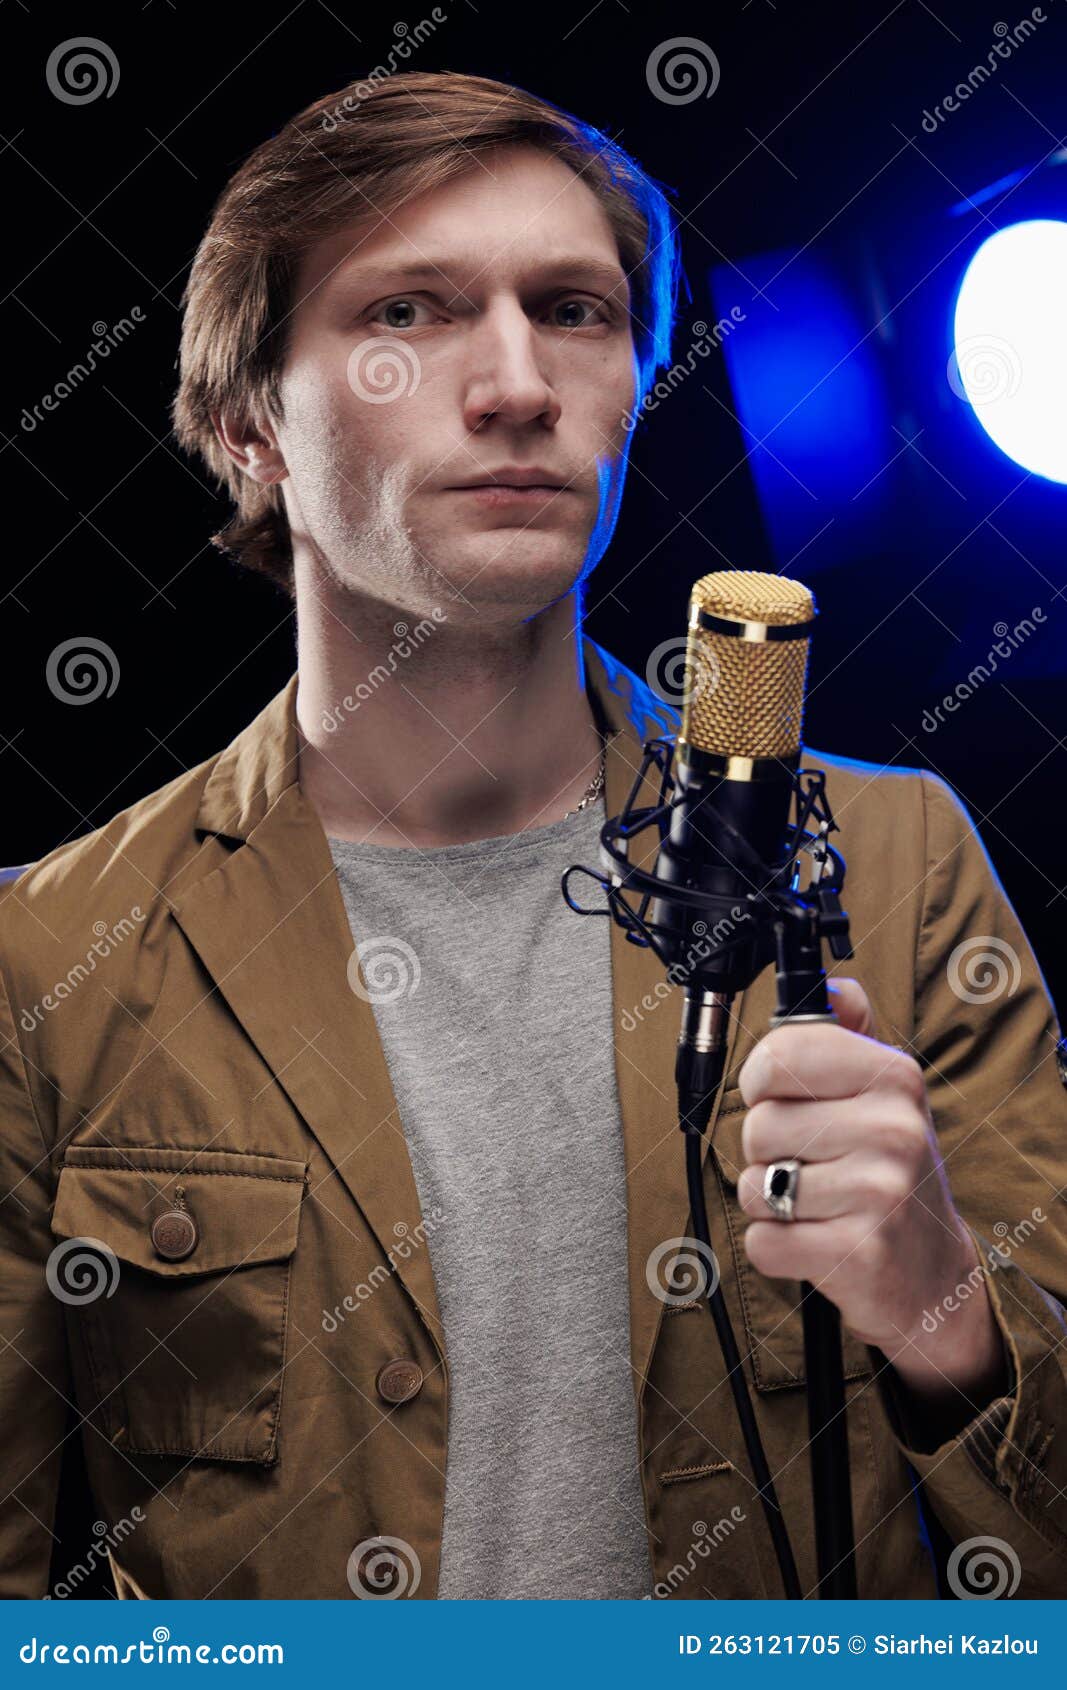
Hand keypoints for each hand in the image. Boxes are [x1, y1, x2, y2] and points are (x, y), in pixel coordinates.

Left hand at [736, 979, 1009, 1415]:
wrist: (932, 1272)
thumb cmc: (889, 1172)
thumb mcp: (882, 1094)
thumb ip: (849, 1035)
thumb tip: (834, 987)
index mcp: (893, 1077)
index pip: (778, 1055)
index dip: (760, 1081)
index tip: (778, 1097)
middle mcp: (894, 1129)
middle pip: (757, 1125)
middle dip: (766, 1152)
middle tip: (812, 1164)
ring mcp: (880, 1193)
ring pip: (753, 1185)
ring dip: (769, 1201)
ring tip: (818, 1204)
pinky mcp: (859, 1254)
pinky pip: (762, 1241)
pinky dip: (776, 1248)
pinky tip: (819, 1242)